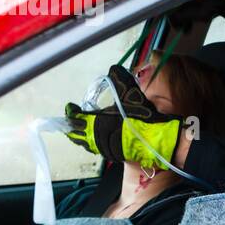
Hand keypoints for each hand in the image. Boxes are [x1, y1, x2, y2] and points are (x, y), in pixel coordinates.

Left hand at [64, 65, 181, 168]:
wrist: (155, 139)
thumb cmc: (140, 118)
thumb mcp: (130, 93)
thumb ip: (120, 80)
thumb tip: (114, 69)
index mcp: (96, 121)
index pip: (75, 117)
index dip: (71, 112)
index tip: (70, 107)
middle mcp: (96, 136)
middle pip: (76, 134)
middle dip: (72, 127)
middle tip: (70, 121)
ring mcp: (103, 147)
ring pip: (86, 143)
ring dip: (81, 136)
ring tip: (80, 130)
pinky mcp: (112, 154)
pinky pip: (96, 149)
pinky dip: (92, 143)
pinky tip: (97, 139)